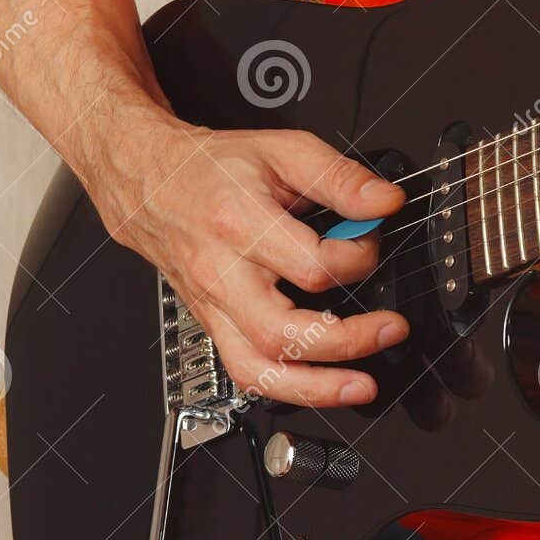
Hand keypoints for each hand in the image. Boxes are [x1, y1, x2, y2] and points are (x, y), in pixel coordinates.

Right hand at [83, 116, 408, 406]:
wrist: (149, 180)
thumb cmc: (213, 168)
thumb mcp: (283, 151)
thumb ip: (340, 178)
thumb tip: (385, 202)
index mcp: (239, 224)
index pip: (313, 265)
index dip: (359, 257)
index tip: (371, 241)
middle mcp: (221, 274)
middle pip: (282, 332)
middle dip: (346, 341)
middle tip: (391, 330)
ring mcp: (213, 306)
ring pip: (258, 369)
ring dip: (316, 388)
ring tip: (361, 387)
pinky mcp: (211, 324)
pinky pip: (245, 372)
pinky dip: (288, 388)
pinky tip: (323, 388)